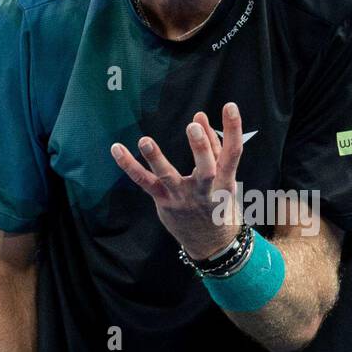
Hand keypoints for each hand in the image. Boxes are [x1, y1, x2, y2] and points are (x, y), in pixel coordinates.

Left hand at [111, 102, 244, 258]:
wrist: (211, 244)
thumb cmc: (218, 205)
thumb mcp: (225, 179)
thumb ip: (213, 146)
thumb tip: (199, 116)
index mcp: (225, 181)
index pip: (233, 153)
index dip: (234, 129)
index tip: (230, 106)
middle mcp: (205, 190)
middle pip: (205, 169)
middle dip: (200, 149)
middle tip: (193, 128)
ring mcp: (183, 197)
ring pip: (168, 177)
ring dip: (156, 159)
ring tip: (144, 141)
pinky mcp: (164, 202)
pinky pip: (145, 182)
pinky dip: (129, 166)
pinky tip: (117, 149)